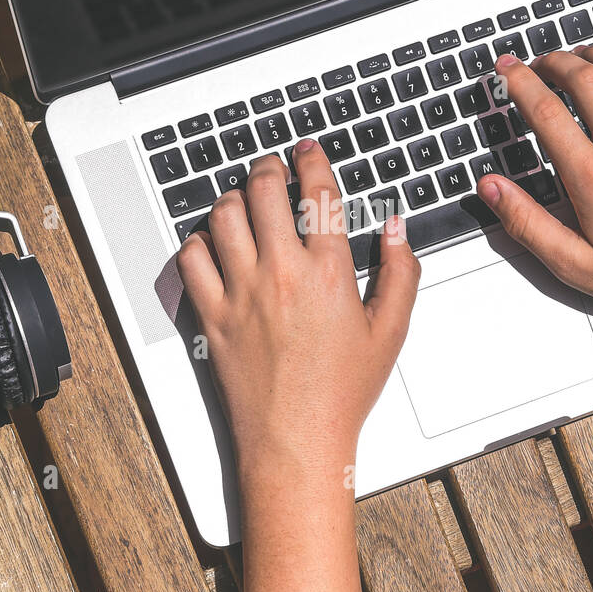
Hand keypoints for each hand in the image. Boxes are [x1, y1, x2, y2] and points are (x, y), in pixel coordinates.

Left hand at [176, 142, 420, 480]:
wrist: (296, 440)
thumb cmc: (342, 393)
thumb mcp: (390, 331)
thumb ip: (400, 272)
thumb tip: (395, 228)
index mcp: (329, 273)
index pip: (317, 194)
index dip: (312, 161)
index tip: (308, 151)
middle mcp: (281, 274)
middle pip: (262, 190)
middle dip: (268, 168)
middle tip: (273, 168)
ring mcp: (241, 292)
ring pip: (223, 215)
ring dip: (233, 197)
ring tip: (244, 200)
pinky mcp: (212, 314)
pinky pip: (192, 258)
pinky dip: (200, 240)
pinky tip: (215, 243)